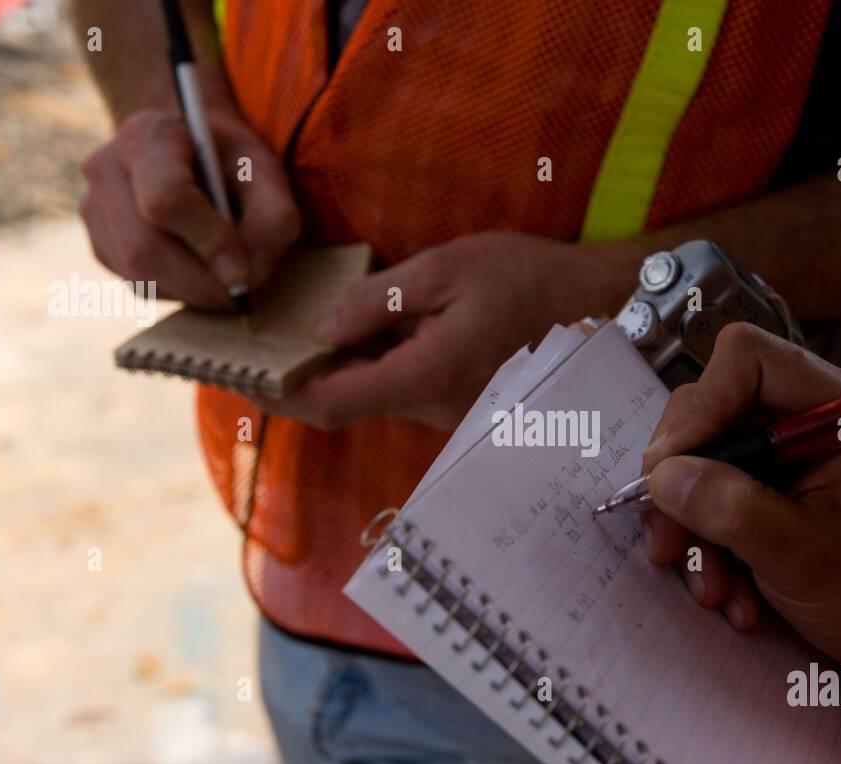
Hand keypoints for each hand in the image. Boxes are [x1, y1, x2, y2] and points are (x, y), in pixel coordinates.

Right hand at [79, 108, 300, 307]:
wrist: (192, 153)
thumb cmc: (233, 163)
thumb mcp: (268, 176)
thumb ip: (273, 219)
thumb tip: (249, 277)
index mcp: (150, 136)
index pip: (166, 199)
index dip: (209, 243)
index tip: (245, 272)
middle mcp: (107, 168)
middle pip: (143, 249)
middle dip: (202, 283)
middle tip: (244, 293)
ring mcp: (94, 208)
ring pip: (139, 275)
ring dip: (194, 292)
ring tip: (228, 280)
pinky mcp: (100, 244)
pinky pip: (138, 286)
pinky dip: (179, 291)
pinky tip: (203, 272)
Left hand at [257, 232, 637, 432]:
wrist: (598, 310)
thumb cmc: (528, 282)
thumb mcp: (446, 270)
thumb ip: (379, 302)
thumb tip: (324, 329)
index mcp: (424, 377)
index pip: (331, 404)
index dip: (279, 393)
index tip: (242, 375)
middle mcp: (432, 411)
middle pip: (346, 406)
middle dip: (302, 378)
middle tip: (262, 343)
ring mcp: (448, 415)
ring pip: (375, 399)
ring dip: (340, 370)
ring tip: (309, 326)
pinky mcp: (459, 407)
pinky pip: (402, 392)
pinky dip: (373, 368)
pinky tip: (364, 333)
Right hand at [642, 324, 840, 705]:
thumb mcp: (804, 558)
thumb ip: (735, 512)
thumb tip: (663, 477)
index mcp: (839, 410)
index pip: (748, 360)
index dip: (700, 405)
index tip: (668, 470)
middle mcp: (803, 418)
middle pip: (707, 411)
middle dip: (682, 486)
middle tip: (671, 546)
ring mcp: (778, 452)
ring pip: (695, 460)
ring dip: (690, 530)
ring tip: (713, 591)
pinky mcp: (759, 485)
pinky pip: (702, 497)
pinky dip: (702, 546)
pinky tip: (728, 593)